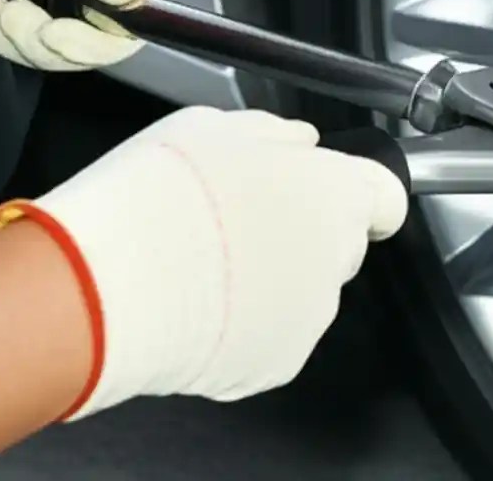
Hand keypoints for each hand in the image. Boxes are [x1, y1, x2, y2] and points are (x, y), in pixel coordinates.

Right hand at [0, 107, 408, 418]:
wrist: (108, 284)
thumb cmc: (157, 198)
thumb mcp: (213, 127)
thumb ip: (275, 134)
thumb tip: (300, 142)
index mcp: (335, 194)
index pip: (384, 197)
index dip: (356, 193)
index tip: (329, 194)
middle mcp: (336, 259)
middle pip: (338, 244)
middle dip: (301, 234)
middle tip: (239, 224)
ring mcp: (309, 317)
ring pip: (303, 294)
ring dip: (270, 282)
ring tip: (204, 268)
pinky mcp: (276, 364)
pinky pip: (270, 339)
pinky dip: (242, 328)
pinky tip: (197, 307)